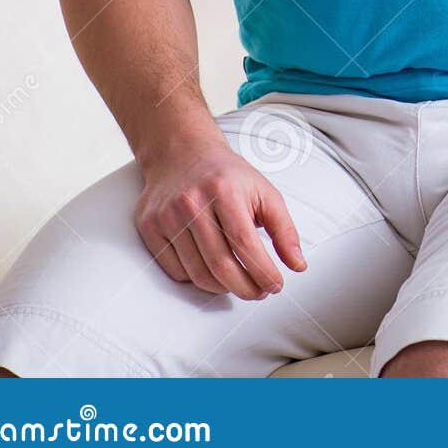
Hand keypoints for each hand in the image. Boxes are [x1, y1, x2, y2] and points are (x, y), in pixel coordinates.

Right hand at [135, 137, 307, 299]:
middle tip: (260, 293)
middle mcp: (192, 203)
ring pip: (197, 273)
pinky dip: (198, 279)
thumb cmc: (229, 176)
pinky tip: (213, 272)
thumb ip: (284, 229)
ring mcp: (167, 217)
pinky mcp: (150, 228)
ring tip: (240, 284)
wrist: (182, 154)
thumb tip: (298, 265)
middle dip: (245, 287)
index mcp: (224, 191)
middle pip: (220, 264)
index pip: (245, 244)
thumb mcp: (264, 192)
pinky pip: (176, 271)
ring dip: (223, 288)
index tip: (276, 286)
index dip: (263, 271)